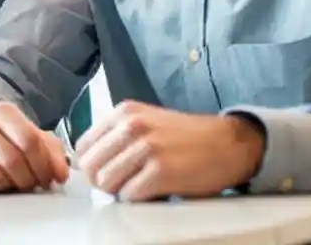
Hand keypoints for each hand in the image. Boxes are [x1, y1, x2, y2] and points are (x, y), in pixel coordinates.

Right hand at [0, 102, 69, 193]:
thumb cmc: (0, 137)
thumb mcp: (26, 133)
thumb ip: (50, 150)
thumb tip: (61, 173)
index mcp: (1, 111)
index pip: (29, 141)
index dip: (44, 166)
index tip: (50, 178)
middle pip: (12, 159)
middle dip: (29, 180)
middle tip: (33, 186)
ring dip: (9, 187)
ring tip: (13, 185)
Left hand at [73, 101, 264, 201]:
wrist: (228, 144)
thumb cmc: (185, 138)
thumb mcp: (146, 122)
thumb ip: (117, 135)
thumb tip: (89, 163)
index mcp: (124, 112)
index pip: (83, 146)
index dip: (92, 165)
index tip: (105, 171)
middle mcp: (132, 126)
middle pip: (90, 167)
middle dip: (102, 181)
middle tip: (123, 183)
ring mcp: (146, 147)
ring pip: (106, 183)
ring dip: (120, 190)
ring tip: (140, 185)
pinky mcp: (160, 171)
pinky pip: (129, 195)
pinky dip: (138, 198)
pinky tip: (154, 190)